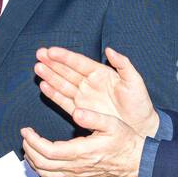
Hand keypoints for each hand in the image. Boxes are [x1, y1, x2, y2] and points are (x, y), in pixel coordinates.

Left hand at [21, 109, 144, 176]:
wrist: (135, 162)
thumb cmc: (124, 142)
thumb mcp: (112, 124)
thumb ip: (93, 117)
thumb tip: (76, 112)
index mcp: (81, 152)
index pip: (48, 151)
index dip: (33, 141)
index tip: (26, 130)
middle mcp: (76, 167)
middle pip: (42, 163)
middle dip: (29, 149)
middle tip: (25, 136)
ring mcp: (75, 176)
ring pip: (45, 173)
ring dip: (32, 160)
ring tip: (29, 146)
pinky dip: (41, 168)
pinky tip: (40, 158)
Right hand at [34, 46, 158, 137]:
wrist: (139, 127)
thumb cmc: (139, 104)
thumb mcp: (135, 81)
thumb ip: (123, 64)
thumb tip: (110, 50)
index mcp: (101, 73)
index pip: (79, 62)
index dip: (65, 56)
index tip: (51, 51)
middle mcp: (90, 83)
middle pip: (67, 71)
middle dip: (52, 63)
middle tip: (38, 55)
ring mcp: (84, 97)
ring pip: (63, 84)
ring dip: (50, 76)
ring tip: (38, 68)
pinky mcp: (80, 110)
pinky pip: (64, 101)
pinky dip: (53, 94)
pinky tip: (44, 86)